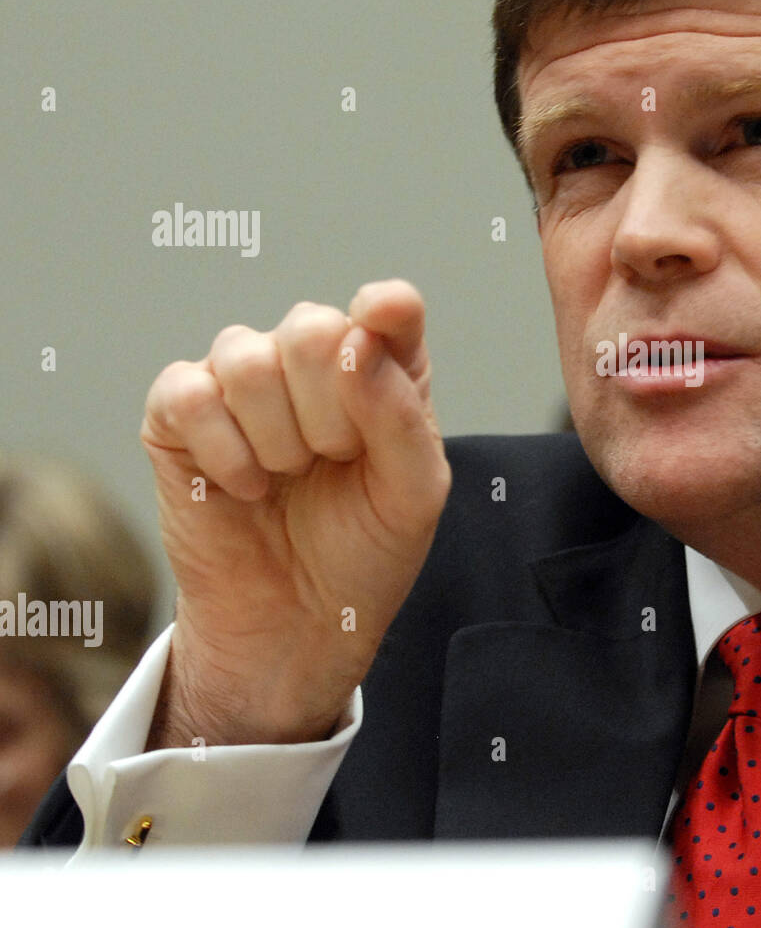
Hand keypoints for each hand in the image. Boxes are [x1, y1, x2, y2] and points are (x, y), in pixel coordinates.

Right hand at [140, 279, 449, 747]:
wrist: (295, 620)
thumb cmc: (364, 549)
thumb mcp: (413, 495)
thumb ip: (401, 416)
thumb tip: (359, 342)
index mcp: (383, 366)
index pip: (389, 307)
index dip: (385, 307)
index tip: (384, 317)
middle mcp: (313, 358)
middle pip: (312, 327)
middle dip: (330, 412)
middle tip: (334, 461)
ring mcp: (242, 379)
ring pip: (246, 358)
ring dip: (278, 439)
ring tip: (290, 477)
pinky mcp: (180, 411)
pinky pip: (189, 394)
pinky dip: (224, 452)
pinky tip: (246, 487)